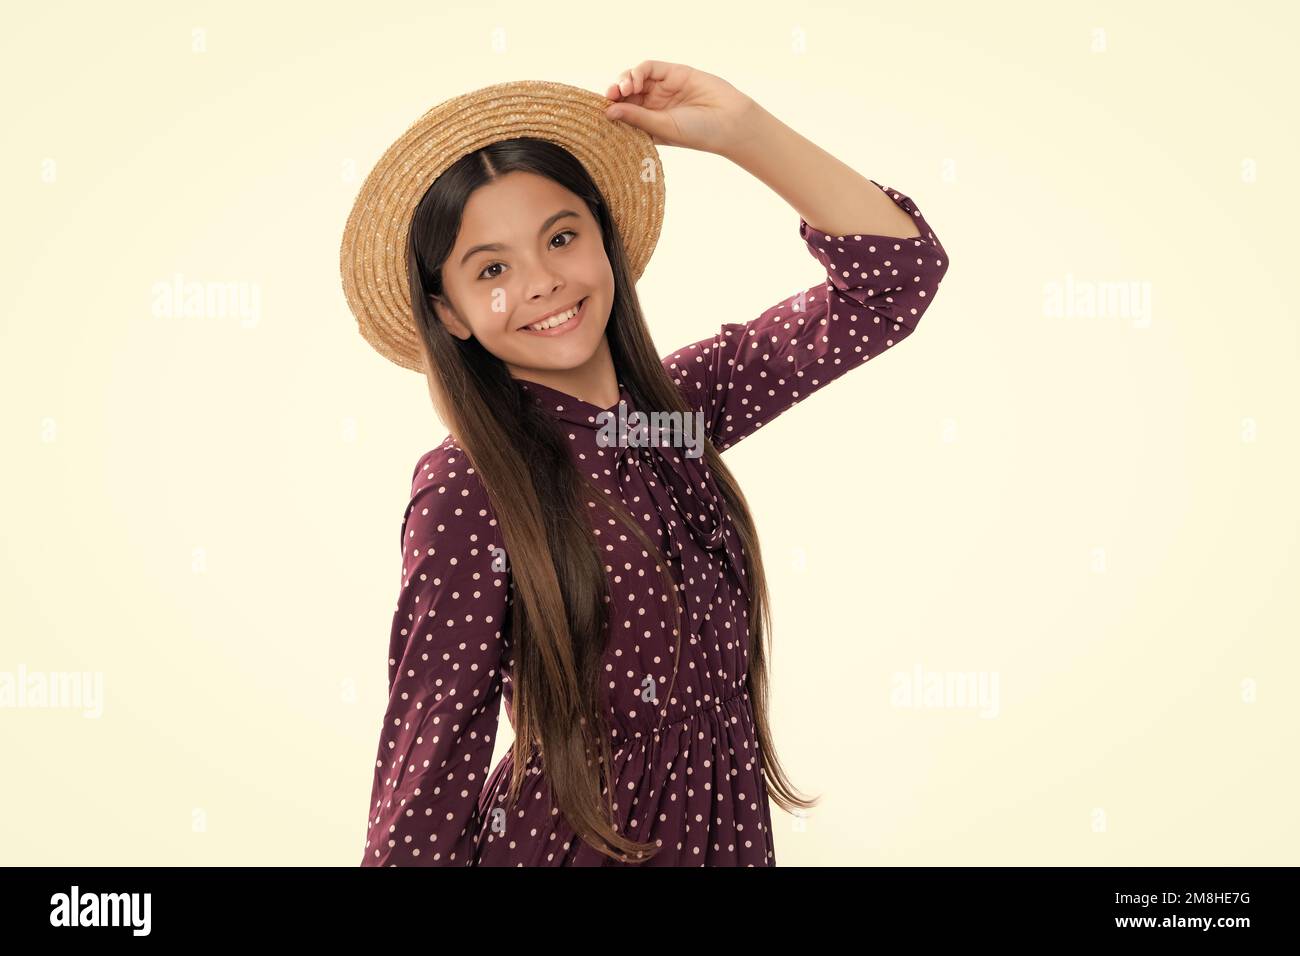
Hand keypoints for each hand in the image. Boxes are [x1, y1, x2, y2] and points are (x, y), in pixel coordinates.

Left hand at [602, 60, 756, 154]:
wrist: (730, 121)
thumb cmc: (698, 133)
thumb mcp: (663, 128)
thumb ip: (637, 118)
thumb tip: (608, 111)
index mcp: (650, 124)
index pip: (623, 113)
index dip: (611, 110)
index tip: (603, 112)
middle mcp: (654, 105)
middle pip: (625, 94)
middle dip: (615, 93)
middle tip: (611, 96)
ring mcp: (663, 88)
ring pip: (634, 78)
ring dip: (624, 81)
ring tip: (623, 89)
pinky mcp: (673, 73)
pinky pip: (649, 68)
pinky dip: (638, 71)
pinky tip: (635, 81)